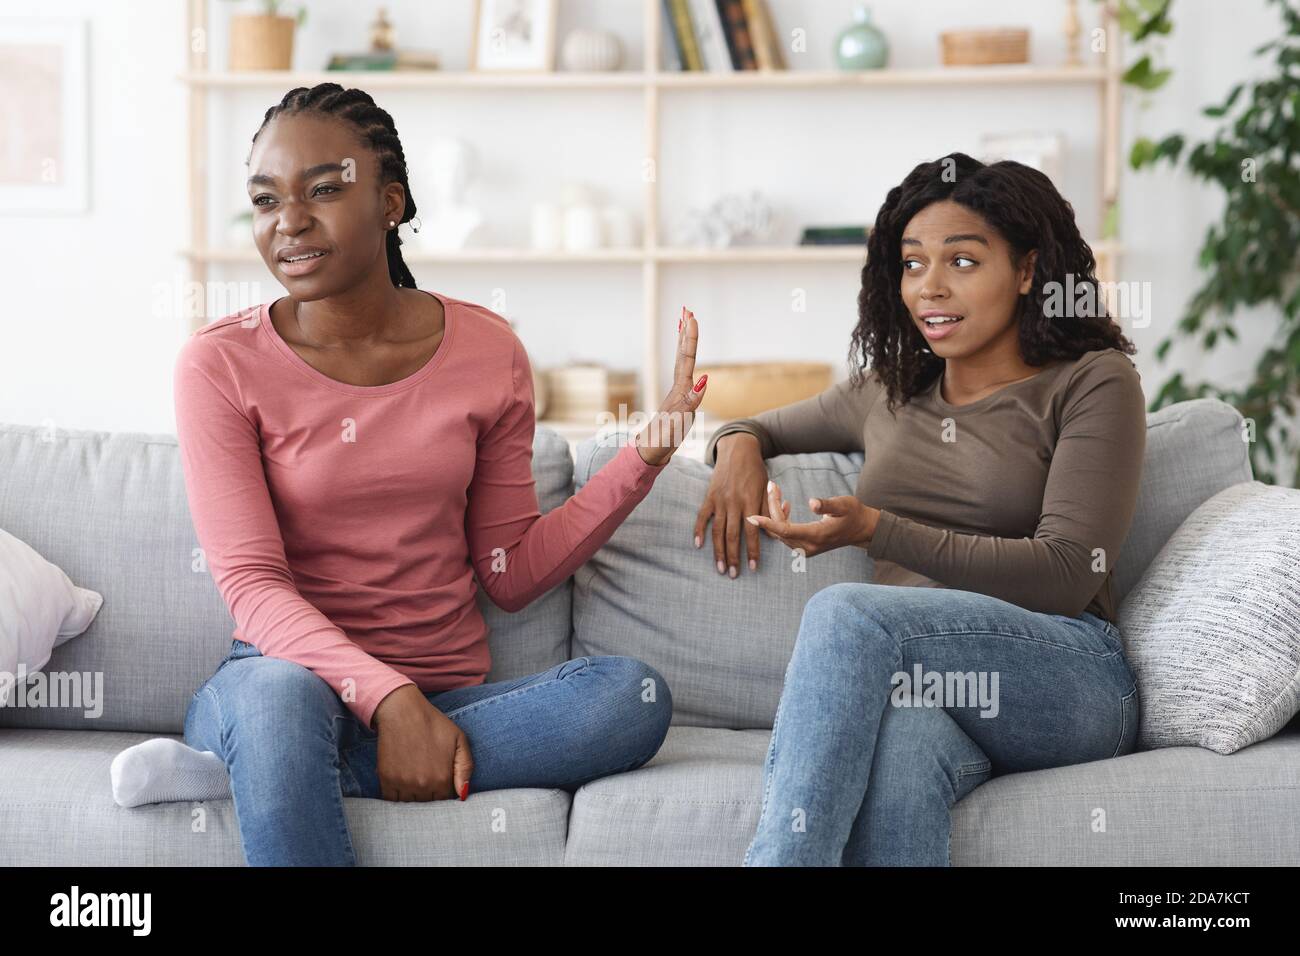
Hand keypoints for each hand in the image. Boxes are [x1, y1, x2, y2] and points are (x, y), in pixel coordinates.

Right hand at [371, 684, 473, 801]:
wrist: (403, 712)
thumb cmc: (433, 724)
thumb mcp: (459, 740)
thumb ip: (465, 768)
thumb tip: (463, 794)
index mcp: (442, 778)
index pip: (446, 801)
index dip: (444, 792)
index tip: (441, 782)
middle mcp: (423, 785)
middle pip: (428, 805)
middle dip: (430, 795)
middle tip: (427, 779)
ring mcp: (403, 784)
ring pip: (410, 804)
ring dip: (413, 797)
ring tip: (415, 779)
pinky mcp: (386, 779)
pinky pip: (392, 800)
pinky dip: (396, 797)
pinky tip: (402, 783)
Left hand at [635, 307, 708, 467]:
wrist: (650, 453)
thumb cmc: (662, 440)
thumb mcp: (677, 421)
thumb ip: (691, 402)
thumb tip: (703, 381)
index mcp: (679, 390)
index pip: (687, 358)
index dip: (690, 338)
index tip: (691, 317)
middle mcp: (678, 388)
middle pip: (683, 355)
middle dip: (686, 333)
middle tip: (687, 310)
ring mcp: (679, 394)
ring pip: (684, 362)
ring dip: (686, 343)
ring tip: (686, 325)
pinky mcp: (680, 401)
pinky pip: (686, 374)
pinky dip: (688, 362)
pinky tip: (691, 360)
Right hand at [693, 432, 777, 576]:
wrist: (738, 450)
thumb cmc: (756, 471)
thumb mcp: (766, 489)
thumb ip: (768, 511)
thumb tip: (773, 533)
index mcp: (751, 501)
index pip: (753, 531)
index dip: (753, 550)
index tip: (753, 567)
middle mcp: (735, 502)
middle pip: (733, 535)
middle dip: (733, 557)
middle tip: (733, 575)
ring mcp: (720, 500)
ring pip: (718, 530)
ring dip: (718, 551)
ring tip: (719, 567)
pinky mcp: (709, 496)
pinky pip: (702, 516)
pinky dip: (698, 530)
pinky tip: (697, 545)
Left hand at [745, 480, 879, 558]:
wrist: (862, 530)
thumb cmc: (854, 514)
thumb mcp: (844, 504)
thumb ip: (827, 504)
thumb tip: (811, 502)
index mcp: (816, 536)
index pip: (785, 531)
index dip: (767, 523)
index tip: (751, 517)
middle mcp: (808, 546)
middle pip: (780, 529)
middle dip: (772, 507)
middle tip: (772, 485)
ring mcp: (806, 549)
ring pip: (781, 533)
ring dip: (775, 513)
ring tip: (776, 490)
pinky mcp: (806, 547)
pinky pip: (786, 535)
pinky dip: (781, 520)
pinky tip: (785, 505)